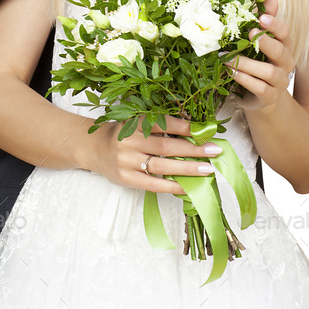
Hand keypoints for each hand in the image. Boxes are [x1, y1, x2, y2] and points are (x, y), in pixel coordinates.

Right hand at [89, 114, 223, 194]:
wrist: (94, 148)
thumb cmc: (122, 133)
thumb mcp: (136, 121)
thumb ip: (159, 124)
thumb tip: (193, 129)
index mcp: (133, 122)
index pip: (162, 123)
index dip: (184, 127)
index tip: (204, 130)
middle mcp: (130, 141)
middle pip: (166, 146)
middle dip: (193, 149)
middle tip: (214, 150)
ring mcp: (127, 162)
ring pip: (162, 166)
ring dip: (187, 168)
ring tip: (207, 169)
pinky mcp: (126, 179)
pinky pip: (153, 184)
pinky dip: (173, 186)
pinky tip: (189, 186)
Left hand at [230, 0, 293, 112]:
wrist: (262, 97)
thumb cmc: (258, 62)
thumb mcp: (260, 40)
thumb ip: (265, 18)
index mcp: (283, 45)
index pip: (285, 33)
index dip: (275, 25)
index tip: (262, 17)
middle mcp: (285, 62)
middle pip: (281, 50)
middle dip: (265, 41)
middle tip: (249, 33)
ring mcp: (279, 81)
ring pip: (269, 71)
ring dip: (247, 63)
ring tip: (227, 58)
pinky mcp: (270, 96)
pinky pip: (260, 88)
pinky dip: (245, 79)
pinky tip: (232, 73)